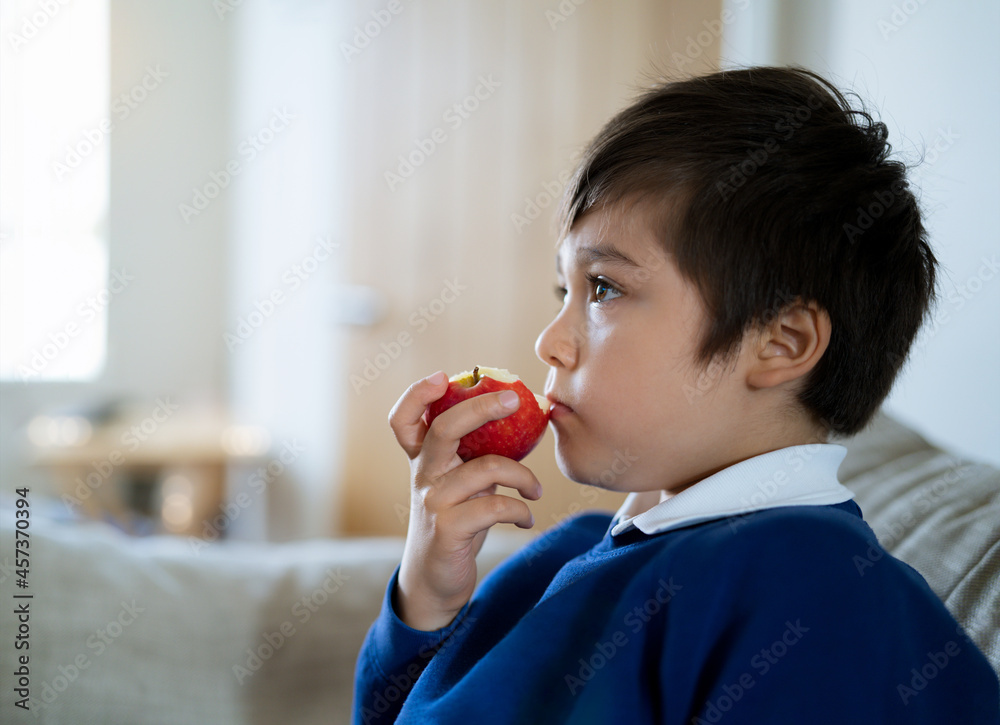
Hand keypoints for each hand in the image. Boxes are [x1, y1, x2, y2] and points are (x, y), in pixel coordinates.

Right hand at [389, 371, 542, 630]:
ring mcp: (433, 502)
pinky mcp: (448, 530)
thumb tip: (524, 419)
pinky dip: (520, 510)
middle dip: (481, 408)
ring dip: (523, 477)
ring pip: (484, 468)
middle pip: (444, 429)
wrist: (435, 580)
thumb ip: (477, 455)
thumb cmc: (456, 522)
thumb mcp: (460, 484)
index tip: (442, 376)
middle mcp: (424, 476)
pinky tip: (527, 518)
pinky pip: (494, 506)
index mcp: (423, 460)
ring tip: (535, 490)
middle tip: (515, 400)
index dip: (417, 394)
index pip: (404, 420)